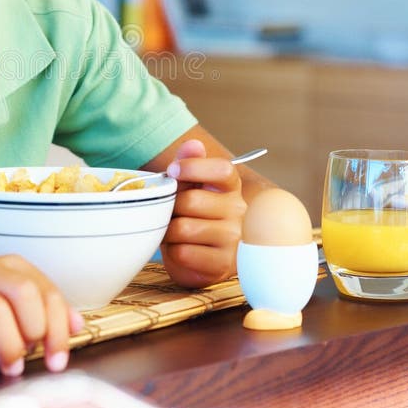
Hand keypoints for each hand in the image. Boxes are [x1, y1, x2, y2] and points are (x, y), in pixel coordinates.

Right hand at [0, 255, 84, 376]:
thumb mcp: (6, 302)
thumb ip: (40, 310)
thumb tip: (76, 325)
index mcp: (10, 266)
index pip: (46, 291)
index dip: (59, 327)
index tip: (59, 359)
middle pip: (24, 293)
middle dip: (36, 331)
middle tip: (30, 358)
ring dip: (8, 346)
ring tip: (9, 367)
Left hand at [160, 139, 246, 287]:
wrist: (200, 258)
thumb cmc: (194, 216)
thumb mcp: (190, 186)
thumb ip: (189, 163)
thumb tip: (193, 143)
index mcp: (231, 187)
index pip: (222, 169)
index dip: (193, 167)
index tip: (172, 171)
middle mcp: (238, 211)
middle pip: (191, 201)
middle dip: (170, 208)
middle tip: (168, 213)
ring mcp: (233, 239)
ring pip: (183, 228)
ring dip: (168, 231)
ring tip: (173, 233)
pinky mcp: (222, 264)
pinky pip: (183, 252)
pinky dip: (173, 252)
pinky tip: (181, 250)